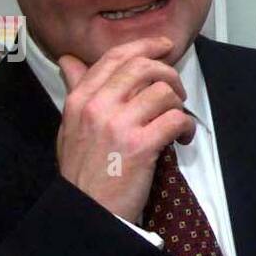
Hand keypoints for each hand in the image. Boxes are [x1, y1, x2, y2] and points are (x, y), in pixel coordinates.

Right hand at [55, 35, 196, 224]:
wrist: (87, 210)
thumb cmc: (82, 171)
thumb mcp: (69, 126)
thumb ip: (76, 90)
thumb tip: (70, 61)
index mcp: (80, 99)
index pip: (114, 58)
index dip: (144, 45)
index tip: (164, 46)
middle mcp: (97, 106)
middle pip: (143, 67)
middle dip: (168, 73)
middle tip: (177, 90)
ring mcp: (119, 125)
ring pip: (163, 91)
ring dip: (179, 103)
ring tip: (177, 120)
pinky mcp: (141, 146)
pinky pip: (175, 119)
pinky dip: (185, 126)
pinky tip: (182, 138)